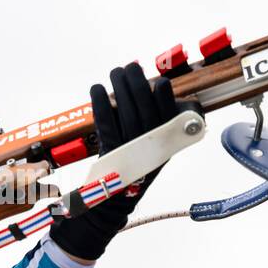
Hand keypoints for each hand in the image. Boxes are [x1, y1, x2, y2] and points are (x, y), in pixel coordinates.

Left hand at [50, 62, 196, 260]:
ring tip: (115, 72)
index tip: (160, 81)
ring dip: (120, 87)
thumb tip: (153, 91)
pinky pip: (106, 124)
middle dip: (137, 83)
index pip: (170, 116)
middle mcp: (151, 148)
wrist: (115, 200)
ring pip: (126, 113)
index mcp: (166, 145)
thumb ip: (159, 123)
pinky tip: (97, 88)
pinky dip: (101, 104)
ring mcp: (130, 150)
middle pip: (145, 108)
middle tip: (130, 67)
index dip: (165, 97)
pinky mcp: (110, 153)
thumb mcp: (156, 148)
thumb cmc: (136, 166)